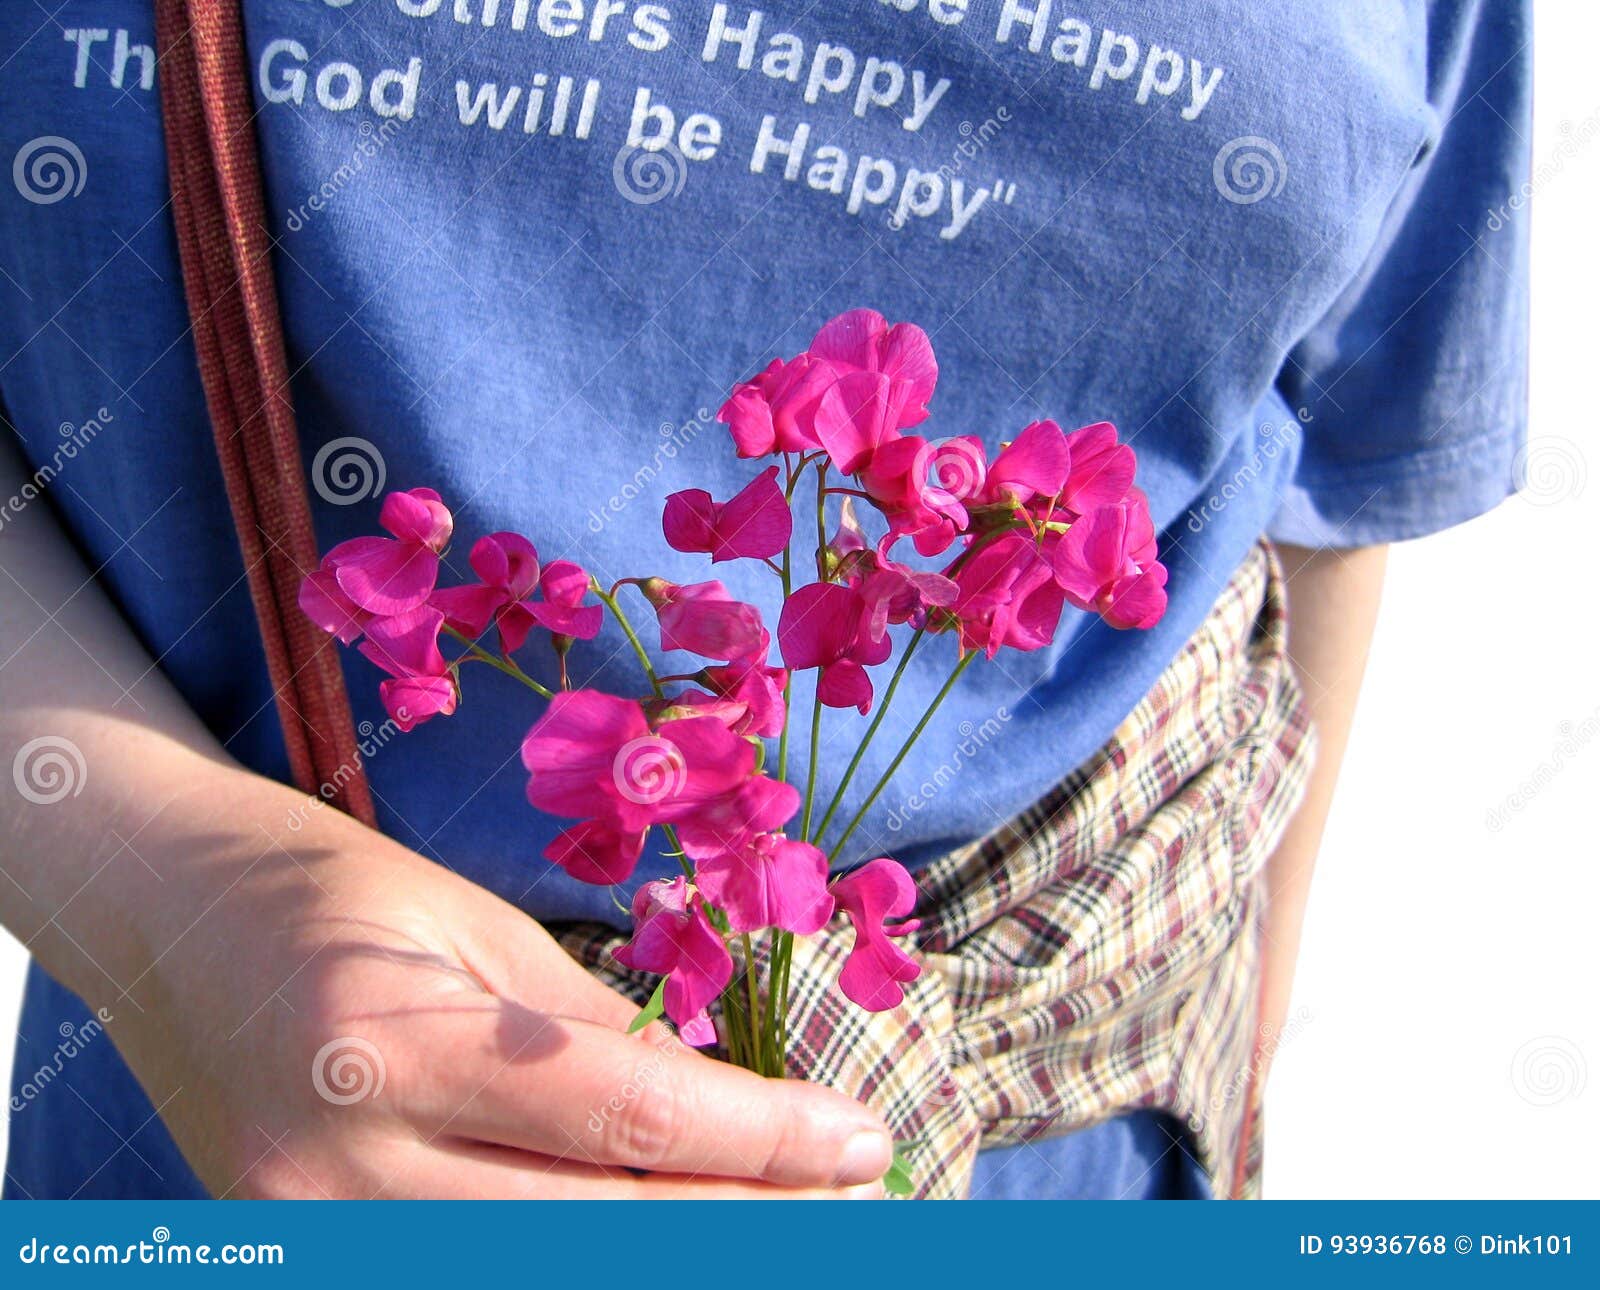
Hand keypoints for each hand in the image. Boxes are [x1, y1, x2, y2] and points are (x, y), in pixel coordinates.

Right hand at [98, 782, 891, 1198]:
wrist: (164, 916)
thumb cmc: (327, 889)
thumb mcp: (474, 926)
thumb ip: (587, 1032)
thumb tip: (715, 1109)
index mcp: (388, 1040)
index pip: (622, 1116)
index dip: (763, 1140)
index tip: (862, 1142)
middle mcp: (337, 1170)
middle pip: (595, 1233)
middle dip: (746, 1224)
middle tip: (854, 1204)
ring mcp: (306, 1240)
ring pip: (539, 1276)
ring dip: (679, 1248)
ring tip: (778, 1220)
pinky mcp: (298, 1265)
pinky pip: (472, 1275)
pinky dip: (579, 1253)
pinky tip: (658, 1219)